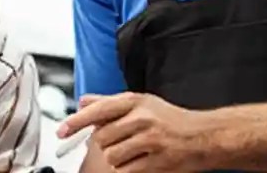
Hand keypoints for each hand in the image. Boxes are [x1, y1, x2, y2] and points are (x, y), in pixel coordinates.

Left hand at [59, 93, 210, 172]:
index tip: (62, 131)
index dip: (76, 122)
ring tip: (134, 151)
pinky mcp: (158, 161)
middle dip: (106, 144)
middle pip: (101, 137)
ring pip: (112, 156)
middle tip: (122, 141)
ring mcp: (150, 140)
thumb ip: (110, 102)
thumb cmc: (170, 119)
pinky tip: (141, 161)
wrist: (204, 136)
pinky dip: (129, 170)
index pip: (98, 110)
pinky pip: (127, 171)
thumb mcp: (142, 103)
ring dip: (117, 158)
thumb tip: (83, 101)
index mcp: (135, 101)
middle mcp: (142, 118)